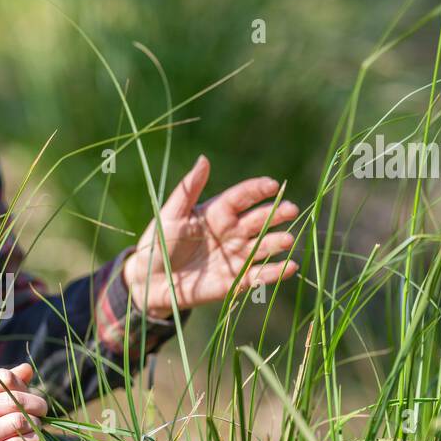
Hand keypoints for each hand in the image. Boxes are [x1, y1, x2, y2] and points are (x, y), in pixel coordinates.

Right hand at [0, 362, 46, 440]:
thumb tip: (27, 369)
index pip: (1, 378)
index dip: (21, 383)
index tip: (26, 392)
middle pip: (14, 400)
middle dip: (36, 403)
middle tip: (41, 409)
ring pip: (20, 421)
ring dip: (35, 422)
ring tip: (34, 425)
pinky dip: (34, 440)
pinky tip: (31, 440)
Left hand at [121, 154, 299, 316]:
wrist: (150, 281)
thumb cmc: (159, 243)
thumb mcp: (171, 215)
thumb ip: (188, 190)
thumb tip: (204, 159)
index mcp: (218, 213)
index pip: (242, 197)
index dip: (257, 190)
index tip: (273, 184)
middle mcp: (232, 232)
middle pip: (259, 220)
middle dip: (276, 214)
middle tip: (290, 209)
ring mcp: (236, 256)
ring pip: (263, 246)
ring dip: (278, 242)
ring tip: (288, 239)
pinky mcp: (236, 281)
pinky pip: (258, 275)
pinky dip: (275, 272)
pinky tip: (289, 267)